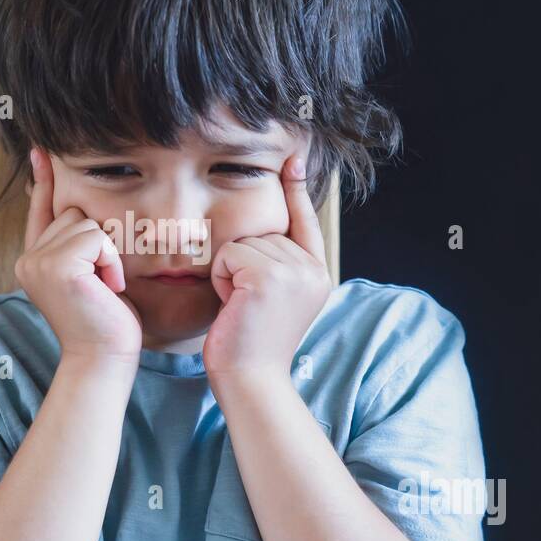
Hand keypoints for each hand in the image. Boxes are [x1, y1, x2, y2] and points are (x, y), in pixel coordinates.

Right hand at [15, 147, 143, 361]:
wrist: (102, 357)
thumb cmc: (105, 321)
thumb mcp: (91, 275)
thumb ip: (78, 245)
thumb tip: (79, 208)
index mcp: (34, 260)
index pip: (41, 209)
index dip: (43, 179)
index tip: (40, 150)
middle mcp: (28, 258)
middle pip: (72, 212)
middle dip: (97, 242)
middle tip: (100, 282)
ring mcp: (37, 262)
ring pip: (84, 223)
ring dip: (105, 253)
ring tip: (103, 286)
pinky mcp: (55, 266)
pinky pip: (94, 238)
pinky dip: (109, 261)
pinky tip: (107, 287)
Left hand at [203, 154, 332, 385]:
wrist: (250, 380)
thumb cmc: (251, 345)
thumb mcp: (273, 299)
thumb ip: (277, 265)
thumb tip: (263, 231)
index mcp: (318, 274)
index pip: (306, 221)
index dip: (297, 190)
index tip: (293, 159)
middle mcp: (312, 269)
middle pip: (262, 232)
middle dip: (241, 264)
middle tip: (246, 305)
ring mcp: (293, 272)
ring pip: (242, 243)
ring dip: (229, 273)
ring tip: (240, 307)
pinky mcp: (268, 277)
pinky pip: (229, 255)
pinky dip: (221, 278)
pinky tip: (232, 306)